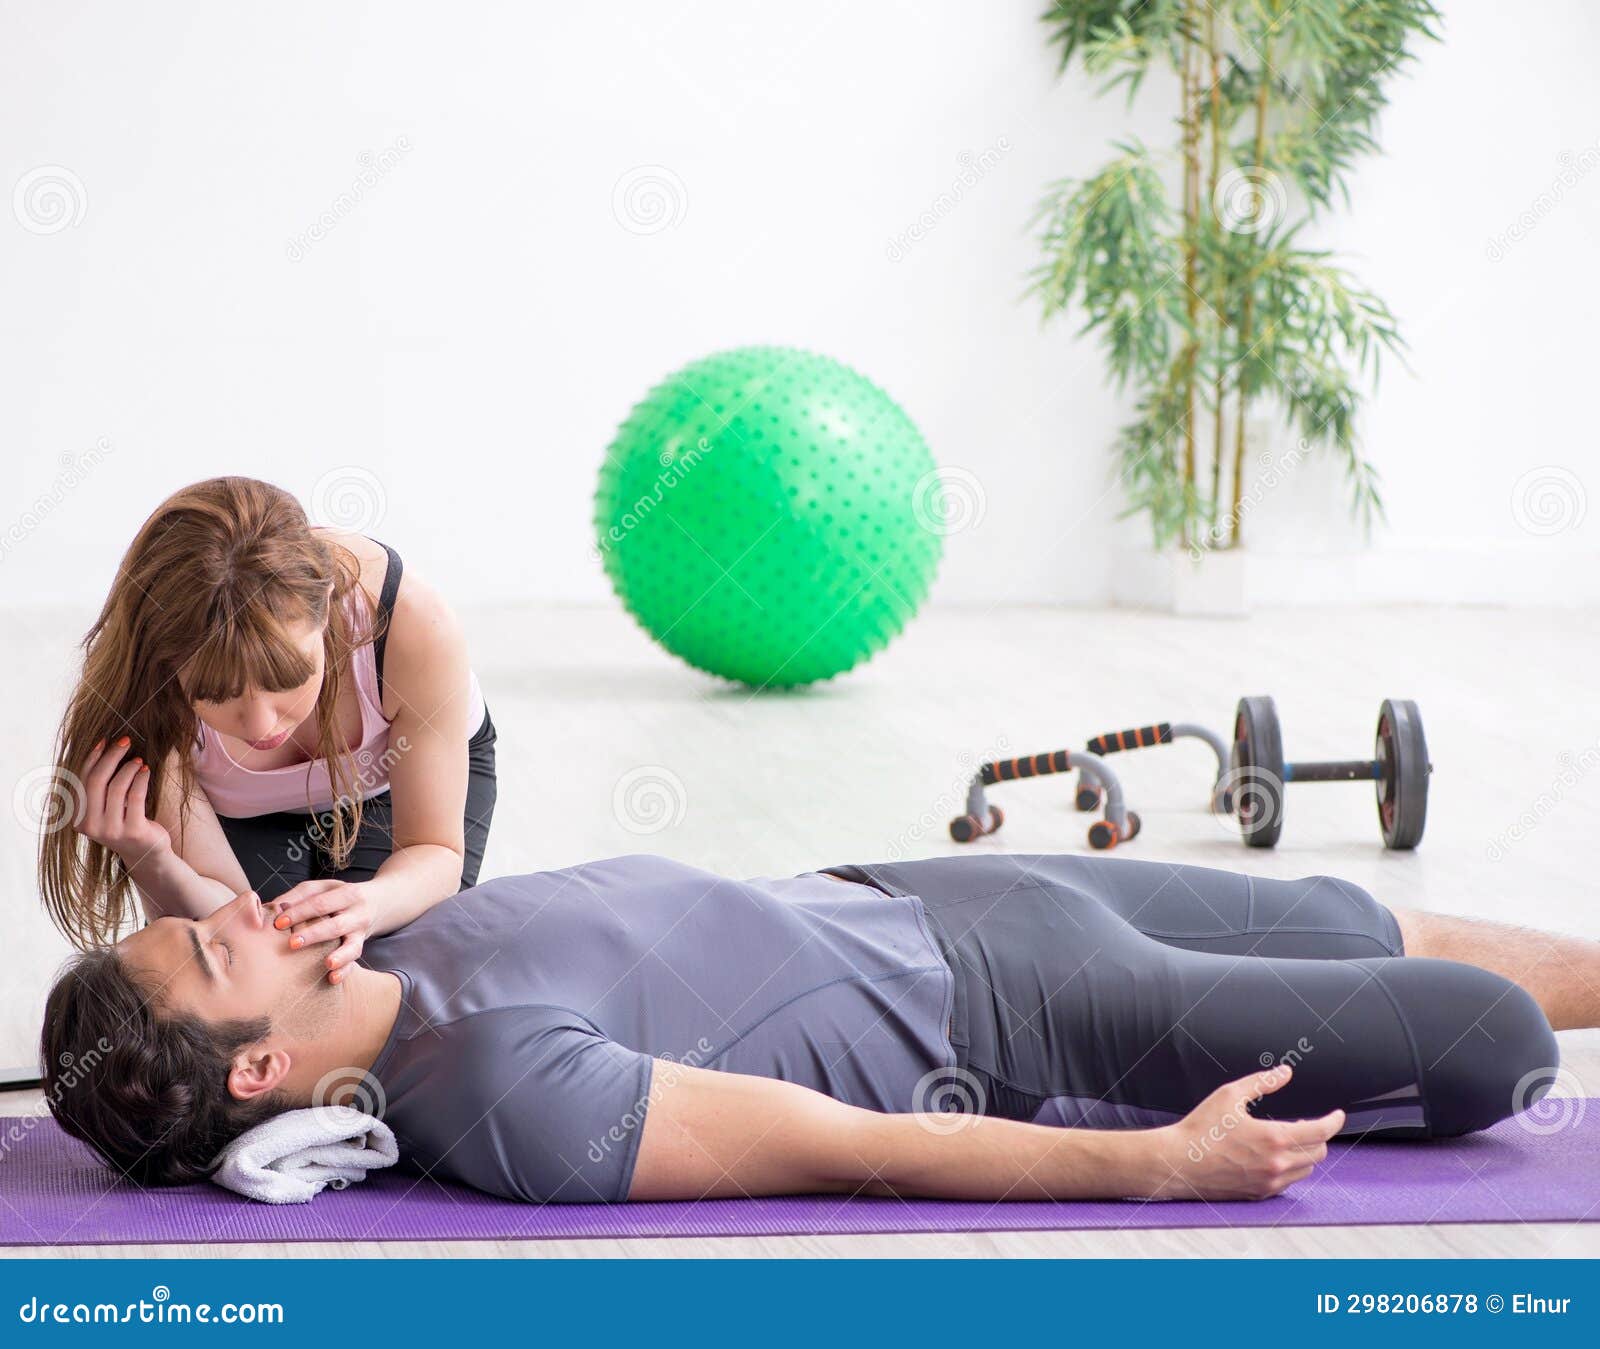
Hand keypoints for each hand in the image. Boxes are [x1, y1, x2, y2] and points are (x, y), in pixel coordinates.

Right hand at [74, 737, 171, 860]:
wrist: (146, 853)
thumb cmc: (126, 822)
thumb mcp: (107, 806)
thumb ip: (100, 786)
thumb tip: (103, 748)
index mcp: (78, 817)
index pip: (81, 780)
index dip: (93, 758)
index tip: (105, 740)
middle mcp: (89, 825)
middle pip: (97, 781)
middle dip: (111, 756)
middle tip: (125, 741)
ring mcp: (110, 830)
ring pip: (117, 787)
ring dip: (129, 768)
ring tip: (139, 760)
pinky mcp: (133, 831)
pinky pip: (136, 796)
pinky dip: (141, 779)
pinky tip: (146, 771)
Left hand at [272, 878, 374, 982]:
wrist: (378, 902)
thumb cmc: (339, 896)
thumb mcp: (323, 888)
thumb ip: (299, 896)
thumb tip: (270, 907)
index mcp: (347, 894)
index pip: (321, 903)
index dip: (299, 912)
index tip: (278, 923)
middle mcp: (358, 914)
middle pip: (335, 925)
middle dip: (314, 934)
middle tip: (292, 943)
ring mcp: (361, 933)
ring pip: (352, 945)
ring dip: (340, 955)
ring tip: (327, 964)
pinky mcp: (361, 947)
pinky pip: (355, 961)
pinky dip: (345, 971)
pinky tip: (332, 978)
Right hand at [1150, 1064, 1343, 1200]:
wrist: (1178, 1163)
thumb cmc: (1200, 1129)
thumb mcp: (1229, 1095)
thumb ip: (1262, 1082)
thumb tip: (1285, 1072)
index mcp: (1273, 1137)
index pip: (1320, 1131)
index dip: (1334, 1121)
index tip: (1337, 1115)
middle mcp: (1277, 1163)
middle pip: (1318, 1152)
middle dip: (1318, 1136)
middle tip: (1305, 1124)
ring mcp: (1270, 1182)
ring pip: (1306, 1169)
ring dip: (1305, 1153)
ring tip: (1288, 1140)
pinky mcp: (1260, 1194)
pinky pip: (1289, 1182)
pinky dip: (1290, 1168)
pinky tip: (1274, 1157)